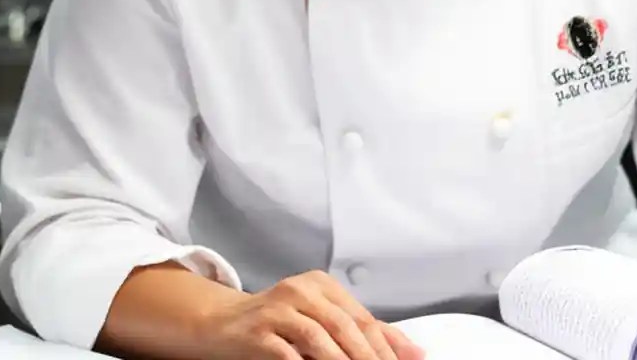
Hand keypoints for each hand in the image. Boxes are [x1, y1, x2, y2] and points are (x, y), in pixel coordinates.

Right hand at [197, 270, 424, 359]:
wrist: (220, 323)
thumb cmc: (278, 324)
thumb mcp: (321, 320)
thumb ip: (364, 333)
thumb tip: (415, 353)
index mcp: (322, 284)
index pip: (363, 318)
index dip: (385, 347)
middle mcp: (301, 289)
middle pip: (345, 326)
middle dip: (368, 357)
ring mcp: (277, 308)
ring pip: (319, 338)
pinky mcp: (257, 331)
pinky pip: (287, 352)